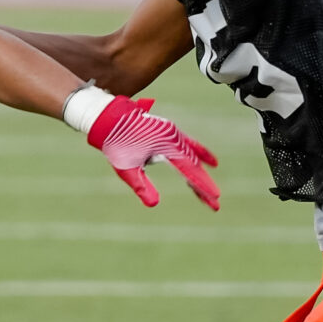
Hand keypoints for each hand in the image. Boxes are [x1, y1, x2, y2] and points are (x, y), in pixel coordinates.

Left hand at [67, 88, 220, 209]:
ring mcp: (172, 133)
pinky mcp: (169, 132)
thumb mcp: (126, 168)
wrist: (108, 117)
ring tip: (211, 191)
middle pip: (195, 164)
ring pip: (194, 155)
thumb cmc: (116, 142)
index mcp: (166, 144)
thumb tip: (154, 204)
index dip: (202, 185)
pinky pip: (189, 145)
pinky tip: (209, 162)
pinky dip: (199, 155)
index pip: (190, 169)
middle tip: (214, 203)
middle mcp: (173, 137)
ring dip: (202, 172)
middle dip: (204, 185)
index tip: (214, 199)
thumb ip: (141, 186)